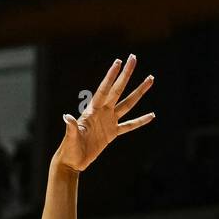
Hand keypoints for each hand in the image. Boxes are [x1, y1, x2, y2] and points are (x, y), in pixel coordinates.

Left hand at [56, 55, 154, 171]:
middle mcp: (102, 112)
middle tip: (134, 58)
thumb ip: (72, 127)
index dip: (111, 76)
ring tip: (150, 79)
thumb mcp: (70, 138)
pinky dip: (140, 121)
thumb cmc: (69, 149)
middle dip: (126, 75)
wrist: (72, 161)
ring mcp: (109, 121)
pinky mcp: (113, 133)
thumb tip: (67, 117)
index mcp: (92, 110)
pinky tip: (151, 115)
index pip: (104, 89)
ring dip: (138, 92)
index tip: (119, 62)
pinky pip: (129, 126)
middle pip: (118, 90)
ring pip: (127, 104)